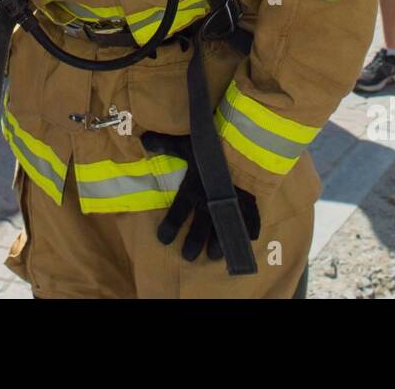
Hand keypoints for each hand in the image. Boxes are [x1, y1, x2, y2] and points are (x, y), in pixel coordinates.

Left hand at [139, 132, 259, 261]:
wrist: (243, 145)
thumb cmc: (212, 143)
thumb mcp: (186, 142)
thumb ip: (166, 144)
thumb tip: (144, 138)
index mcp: (193, 189)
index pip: (178, 212)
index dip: (170, 226)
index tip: (163, 239)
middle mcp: (210, 201)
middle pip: (199, 228)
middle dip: (192, 243)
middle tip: (188, 256)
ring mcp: (230, 203)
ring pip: (222, 229)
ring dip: (219, 243)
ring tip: (215, 256)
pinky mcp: (249, 201)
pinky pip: (250, 219)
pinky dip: (250, 229)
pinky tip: (249, 240)